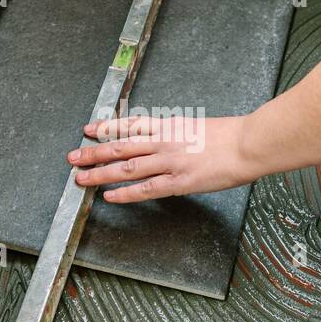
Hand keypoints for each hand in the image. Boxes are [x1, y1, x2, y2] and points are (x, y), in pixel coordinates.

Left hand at [66, 114, 261, 202]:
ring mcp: (169, 162)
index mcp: (169, 126)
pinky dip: (125, 193)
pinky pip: (145, 189)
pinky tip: (109, 197)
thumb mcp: (198, 126)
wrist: (247, 144)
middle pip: (120, 146)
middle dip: (93, 152)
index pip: (130, 125)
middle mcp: (163, 141)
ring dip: (100, 173)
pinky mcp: (178, 181)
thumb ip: (179, 134)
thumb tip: (166, 139)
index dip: (106, 128)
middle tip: (73, 157)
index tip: (89, 130)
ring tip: (81, 179)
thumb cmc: (231, 136)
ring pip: (126, 168)